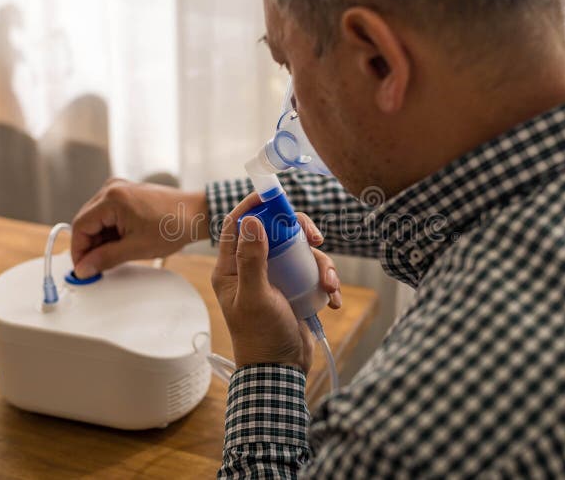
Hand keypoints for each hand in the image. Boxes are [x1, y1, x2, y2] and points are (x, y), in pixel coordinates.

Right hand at [70, 178, 209, 277]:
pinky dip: (111, 231)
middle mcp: (112, 188)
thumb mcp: (137, 248)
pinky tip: (123, 243)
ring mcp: (120, 189)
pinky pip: (108, 215)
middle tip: (98, 266)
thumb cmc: (174, 226)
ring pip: (97, 220)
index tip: (83, 269)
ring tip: (118, 254)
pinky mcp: (127, 194)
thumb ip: (106, 258)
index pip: (80, 226)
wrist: (198, 214)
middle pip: (86, 221)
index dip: (79, 251)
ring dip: (101, 240)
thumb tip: (84, 269)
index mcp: (112, 198)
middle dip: (90, 246)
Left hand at [211, 192, 342, 372]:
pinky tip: (332, 299)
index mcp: (231, 268)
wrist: (281, 370)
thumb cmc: (261, 337)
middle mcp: (253, 268)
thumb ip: (252, 259)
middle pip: (277, 232)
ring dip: (321, 264)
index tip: (273, 195)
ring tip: (329, 285)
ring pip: (301, 252)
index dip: (252, 206)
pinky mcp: (296, 289)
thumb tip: (252, 220)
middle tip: (316, 238)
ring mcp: (276, 278)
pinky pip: (314, 272)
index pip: (237, 226)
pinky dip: (327, 282)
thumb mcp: (255, 297)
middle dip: (299, 232)